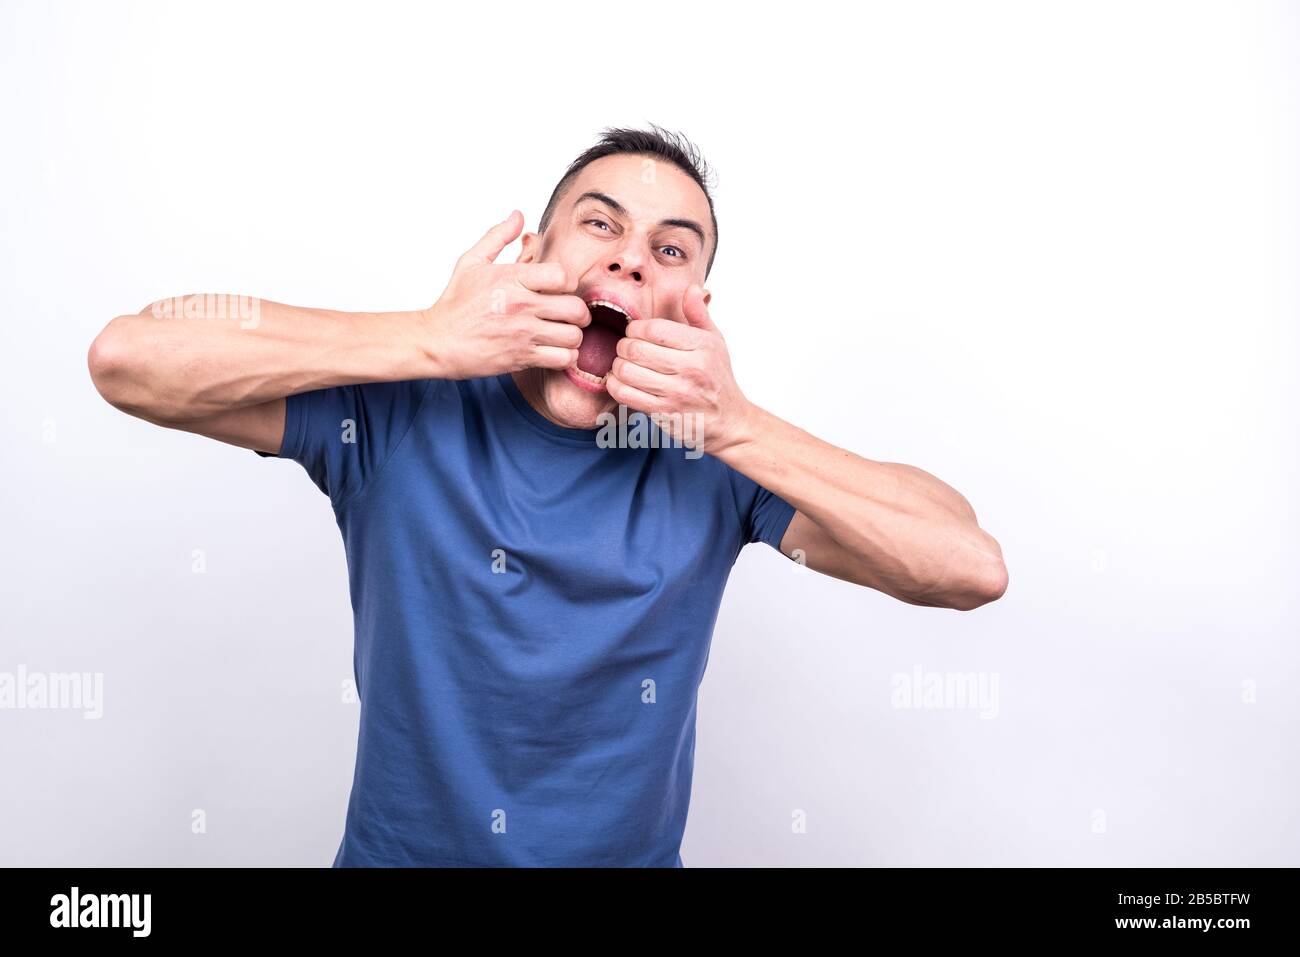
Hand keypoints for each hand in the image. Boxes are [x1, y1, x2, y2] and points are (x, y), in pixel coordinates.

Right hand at [421, 211, 589, 379]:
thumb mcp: (471, 262)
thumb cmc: (455, 303)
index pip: (563, 275)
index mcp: (512, 279)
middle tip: (572, 315)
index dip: (569, 282)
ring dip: (574, 336)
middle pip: (575, 308)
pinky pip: (562, 358)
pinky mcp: (521, 357)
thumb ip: (498, 237)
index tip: (562, 289)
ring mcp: (523, 333)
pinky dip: (565, 356)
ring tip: (564, 333)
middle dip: (580, 312)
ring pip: (573, 335)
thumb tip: (518, 215)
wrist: (437, 341)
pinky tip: (556, 350)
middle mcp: (521, 305)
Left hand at [605, 284, 755, 455]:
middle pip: (636, 349)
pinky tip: (620, 382)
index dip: (636, 328)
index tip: (635, 333)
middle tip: (625, 349)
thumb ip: (699, 314)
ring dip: (617, 366)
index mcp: (701, 346)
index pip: (654, 329)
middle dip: (623, 346)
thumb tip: (692, 289)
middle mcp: (691, 369)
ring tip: (622, 364)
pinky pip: (626, 395)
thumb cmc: (718, 378)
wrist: (729, 421)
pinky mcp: (664, 413)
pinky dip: (615, 386)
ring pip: (627, 372)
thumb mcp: (715, 342)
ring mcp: (677, 393)